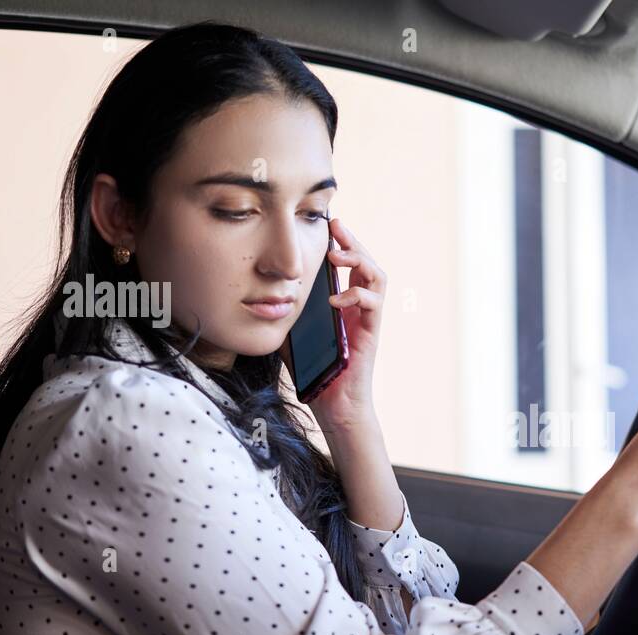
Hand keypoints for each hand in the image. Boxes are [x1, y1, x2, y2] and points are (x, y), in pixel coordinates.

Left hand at [298, 217, 387, 430]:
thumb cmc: (313, 372)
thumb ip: (285, 310)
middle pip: (365, 262)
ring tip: (337, 255)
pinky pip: (373, 303)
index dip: (339, 242)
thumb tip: (261, 289)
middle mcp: (358, 307)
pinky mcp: (371, 332)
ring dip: (359, 259)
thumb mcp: (291, 331)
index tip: (324, 226)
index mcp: (342, 304)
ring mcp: (367, 319)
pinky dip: (356, 294)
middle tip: (336, 226)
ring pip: (376, 275)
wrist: (333, 406)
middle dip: (352, 240)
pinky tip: (335, 298)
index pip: (347, 265)